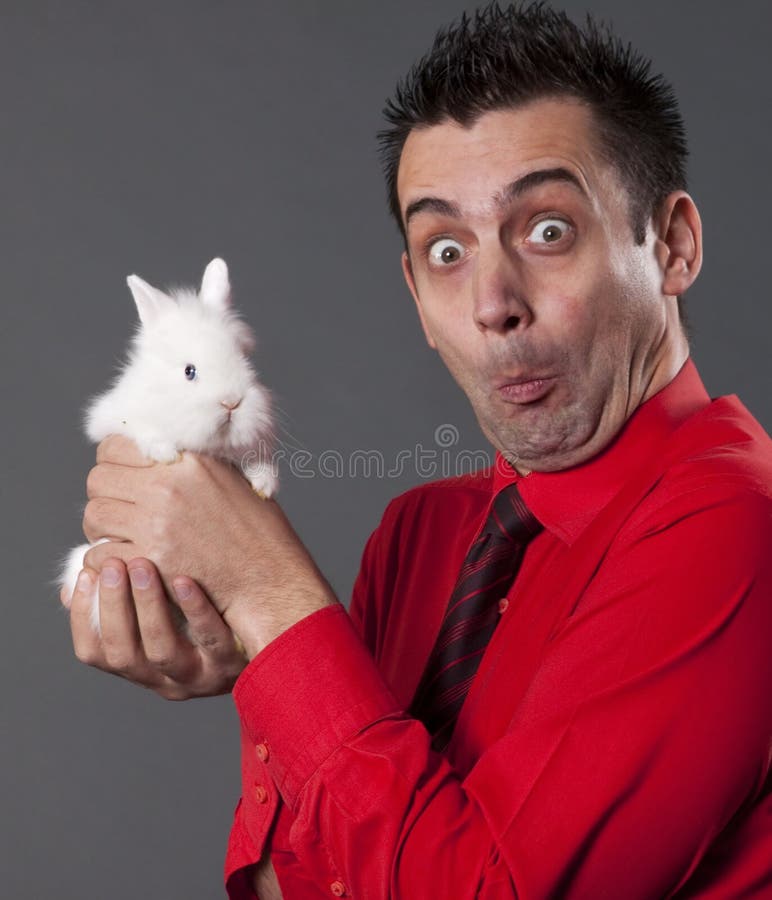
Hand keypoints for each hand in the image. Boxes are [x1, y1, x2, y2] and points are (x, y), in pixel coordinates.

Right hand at [65, 557, 246, 698]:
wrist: (274, 627)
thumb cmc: (211, 607)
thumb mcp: (165, 608)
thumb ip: (125, 594)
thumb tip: (76, 580)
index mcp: (142, 666)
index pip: (96, 652)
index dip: (83, 617)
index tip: (85, 574)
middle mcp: (165, 679)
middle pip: (124, 654)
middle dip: (112, 607)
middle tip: (111, 563)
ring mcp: (200, 674)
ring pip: (162, 651)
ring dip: (147, 606)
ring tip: (143, 564)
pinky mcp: (234, 662)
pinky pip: (211, 639)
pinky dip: (194, 610)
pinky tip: (184, 579)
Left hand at [80, 436, 337, 657]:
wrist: (268, 580)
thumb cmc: (257, 532)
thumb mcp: (233, 479)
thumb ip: (192, 463)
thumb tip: (157, 450)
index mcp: (188, 462)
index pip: (116, 446)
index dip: (113, 461)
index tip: (122, 477)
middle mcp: (168, 488)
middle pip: (98, 479)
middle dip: (105, 495)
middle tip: (120, 510)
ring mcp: (156, 525)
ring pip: (94, 515)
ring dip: (102, 527)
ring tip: (121, 536)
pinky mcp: (150, 561)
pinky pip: (100, 554)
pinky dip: (107, 560)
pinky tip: (127, 562)